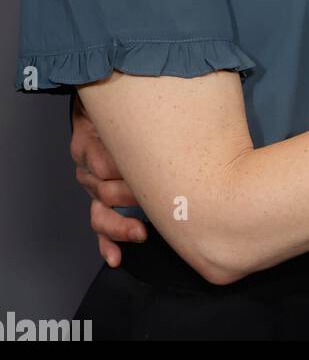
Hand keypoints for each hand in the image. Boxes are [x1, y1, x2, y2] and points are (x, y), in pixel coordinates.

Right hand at [70, 91, 146, 265]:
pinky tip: (116, 256)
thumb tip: (167, 113)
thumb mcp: (129, 103)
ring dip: (119, 226)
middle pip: (103, 190)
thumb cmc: (127, 105)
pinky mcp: (104, 203)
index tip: (147, 172)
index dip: (123, 171)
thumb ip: (141, 112)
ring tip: (139, 233)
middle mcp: (90, 166)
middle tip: (156, 196)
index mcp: (91, 140)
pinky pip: (100, 228)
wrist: (113, 108)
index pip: (101, 163)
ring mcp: (96, 188)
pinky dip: (107, 244)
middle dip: (130, 196)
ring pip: (99, 214)